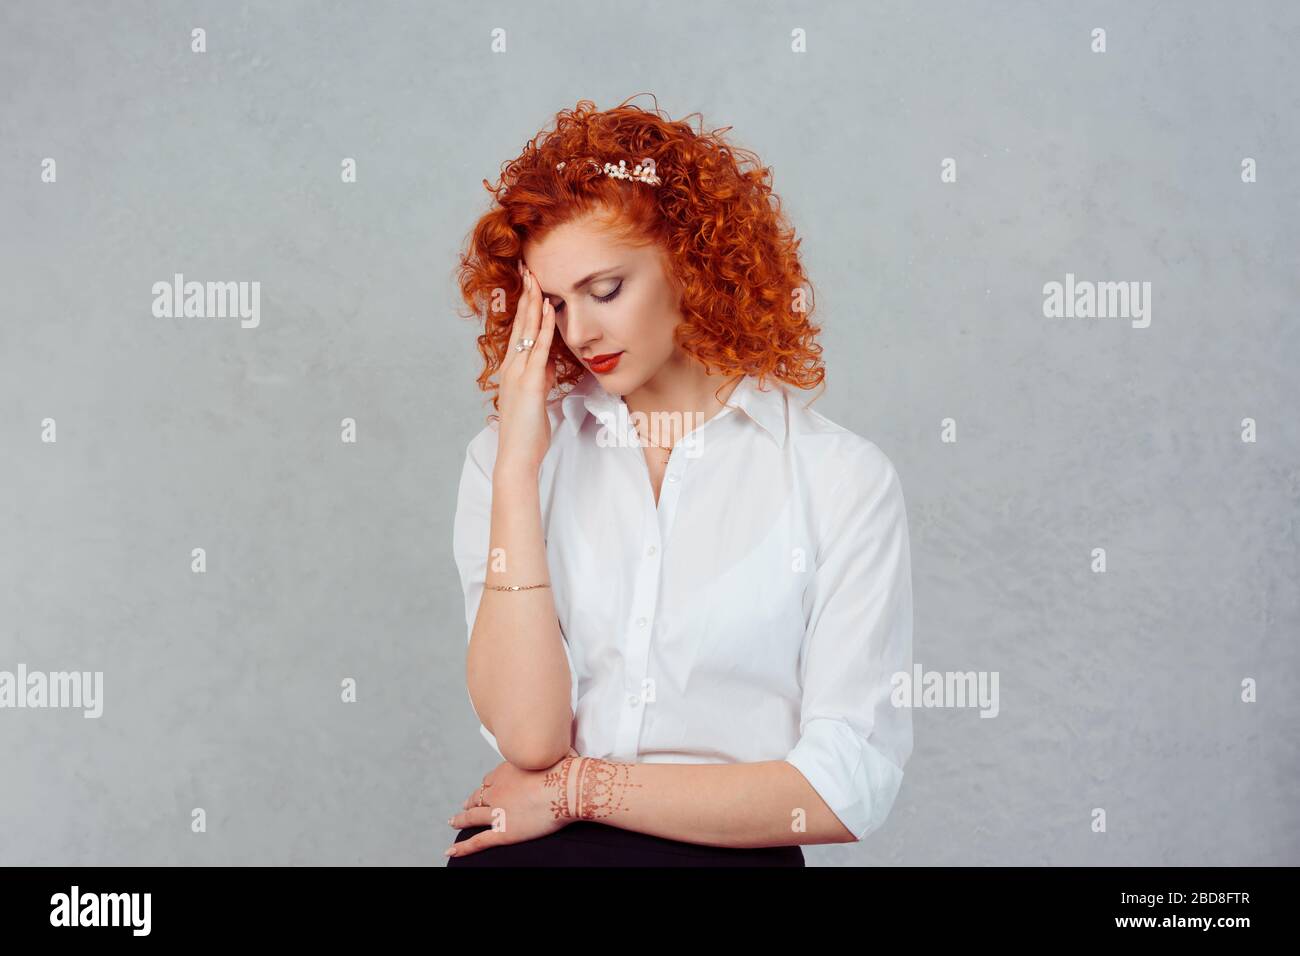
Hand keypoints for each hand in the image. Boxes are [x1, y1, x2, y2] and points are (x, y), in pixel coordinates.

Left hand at [445, 748, 581, 859]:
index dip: (487, 785)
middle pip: (479, 796)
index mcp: (507, 771)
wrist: (568, 787)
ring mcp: (499, 811)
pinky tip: (451, 851)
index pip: (491, 779)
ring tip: (454, 822)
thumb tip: (559, 753)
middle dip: (471, 801)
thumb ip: (545, 757)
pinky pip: (479, 841)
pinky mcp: (504, 831)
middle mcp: (498, 790)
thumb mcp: (550, 755)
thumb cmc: (566, 770)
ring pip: (473, 817)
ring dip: (461, 819)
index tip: (486, 788)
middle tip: (465, 805)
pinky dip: (463, 847)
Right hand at [495, 260, 558, 477]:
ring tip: (536, 276)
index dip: (525, 306)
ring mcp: (518, 373)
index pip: (519, 330)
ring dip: (532, 302)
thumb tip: (549, 363)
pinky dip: (542, 327)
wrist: (517, 455)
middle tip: (528, 266)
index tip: (530, 283)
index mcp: (513, 370)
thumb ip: (541, 379)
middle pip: (520, 323)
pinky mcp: (529, 382)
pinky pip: (538, 348)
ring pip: (526, 330)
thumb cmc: (527, 433)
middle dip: (525, 294)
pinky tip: (546, 308)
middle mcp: (512, 367)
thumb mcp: (537, 400)